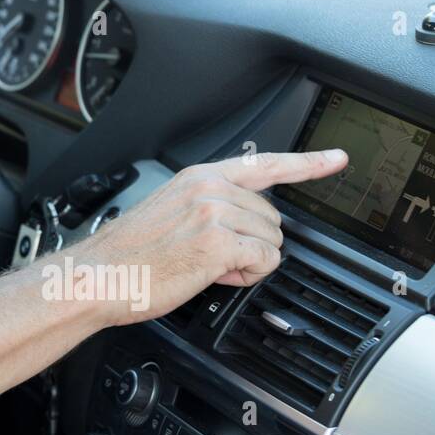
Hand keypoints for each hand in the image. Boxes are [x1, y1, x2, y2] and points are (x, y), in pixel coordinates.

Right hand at [76, 149, 348, 325]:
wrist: (98, 276)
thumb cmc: (127, 254)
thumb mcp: (169, 212)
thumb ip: (210, 208)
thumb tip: (243, 228)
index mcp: (198, 177)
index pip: (264, 163)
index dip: (308, 163)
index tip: (336, 159)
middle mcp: (208, 188)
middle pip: (273, 217)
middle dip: (251, 242)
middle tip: (210, 256)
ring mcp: (214, 214)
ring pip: (272, 241)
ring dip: (248, 262)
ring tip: (205, 266)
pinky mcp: (219, 243)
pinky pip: (265, 261)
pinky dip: (248, 276)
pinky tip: (216, 275)